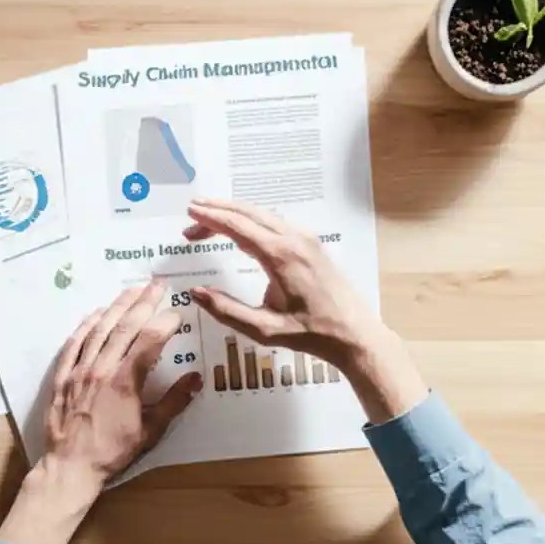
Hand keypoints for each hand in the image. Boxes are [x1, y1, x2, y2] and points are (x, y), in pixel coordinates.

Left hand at [0, 281, 202, 543]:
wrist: (70, 467)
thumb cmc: (112, 452)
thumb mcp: (150, 432)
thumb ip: (173, 402)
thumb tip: (196, 379)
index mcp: (124, 382)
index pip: (149, 342)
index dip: (165, 323)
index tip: (178, 312)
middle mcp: (100, 369)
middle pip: (124, 327)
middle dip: (143, 303)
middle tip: (158, 284)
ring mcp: (78, 371)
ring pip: (98, 330)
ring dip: (116, 307)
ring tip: (131, 290)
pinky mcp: (62, 377)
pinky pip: (73, 344)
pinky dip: (85, 326)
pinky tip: (95, 313)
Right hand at [184, 197, 426, 422]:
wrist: (354, 333)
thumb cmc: (310, 333)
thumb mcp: (264, 328)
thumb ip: (226, 310)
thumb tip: (195, 292)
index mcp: (281, 256)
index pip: (238, 226)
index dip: (211, 218)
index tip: (190, 212)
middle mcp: (294, 239)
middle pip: (249, 212)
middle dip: (218, 210)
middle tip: (192, 212)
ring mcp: (306, 238)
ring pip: (263, 214)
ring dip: (235, 214)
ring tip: (208, 219)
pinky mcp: (311, 243)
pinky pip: (275, 222)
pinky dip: (251, 220)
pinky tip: (240, 229)